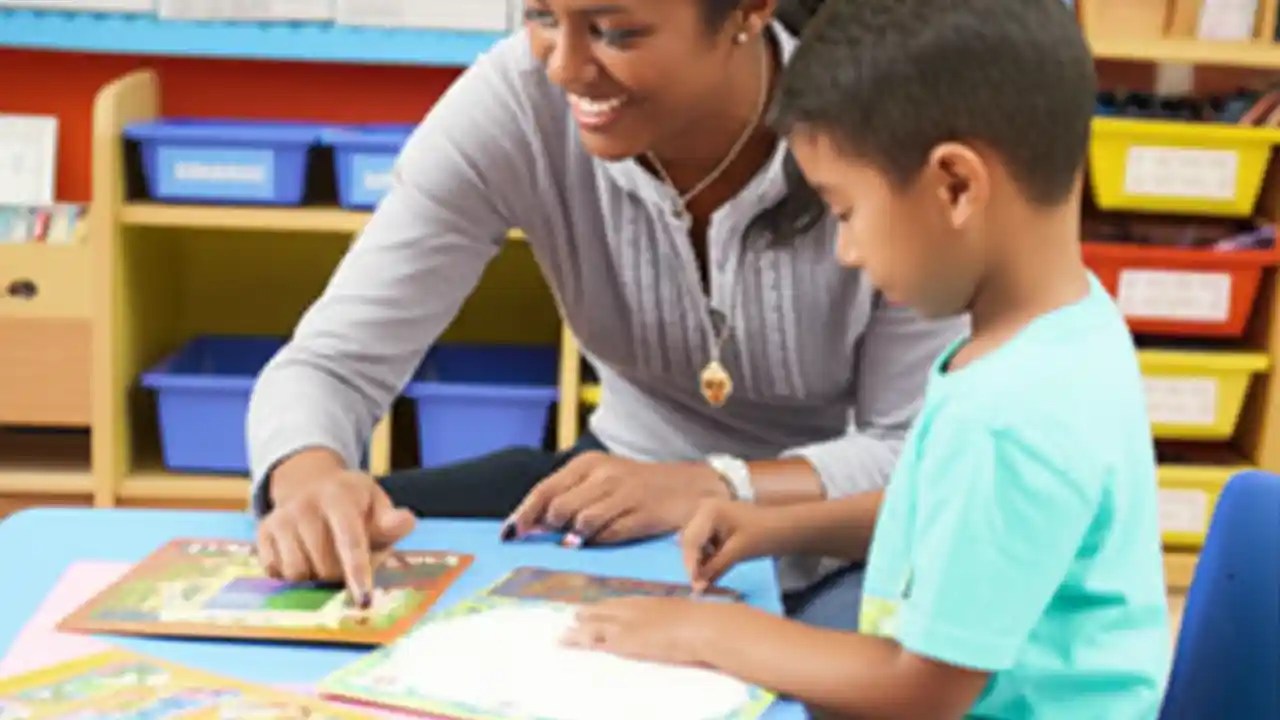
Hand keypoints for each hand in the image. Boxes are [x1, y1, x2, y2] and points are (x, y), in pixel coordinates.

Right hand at [257, 466, 415, 603]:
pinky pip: (277, 573)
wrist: (311, 483)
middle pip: (324, 566)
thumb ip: (391, 520)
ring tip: (325, 558)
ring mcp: (280, 518)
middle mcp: (305, 505)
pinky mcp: (262, 532)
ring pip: (297, 574)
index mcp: (339, 496)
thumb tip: (406, 521)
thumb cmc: (354, 503)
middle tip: (348, 564)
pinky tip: (303, 556)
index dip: (357, 572)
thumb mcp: (377, 504)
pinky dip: (292, 575)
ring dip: (314, 578)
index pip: (349, 541)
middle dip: (339, 576)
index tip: (364, 601)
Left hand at [506, 452, 730, 545]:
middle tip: (555, 540)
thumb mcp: (600, 482)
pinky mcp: (641, 512)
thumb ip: (567, 499)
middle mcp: (603, 474)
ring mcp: (623, 493)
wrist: (690, 487)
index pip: (544, 490)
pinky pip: (608, 535)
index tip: (509, 535)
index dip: (523, 515)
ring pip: (581, 524)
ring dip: (578, 538)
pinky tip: (608, 538)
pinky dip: (602, 541)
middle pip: (558, 510)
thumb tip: (531, 526)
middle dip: (552, 530)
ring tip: (586, 540)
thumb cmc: (636, 487)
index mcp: (588, 464)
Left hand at [563, 597, 740, 665]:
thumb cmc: (701, 620)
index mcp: (646, 601)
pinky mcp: (622, 642)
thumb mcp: (681, 612)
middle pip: (600, 612)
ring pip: (591, 626)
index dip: (602, 607)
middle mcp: (631, 610)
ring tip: (561, 636)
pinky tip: (569, 644)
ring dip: (576, 631)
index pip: (617, 603)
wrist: (701, 626)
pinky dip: (580, 643)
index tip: (590, 608)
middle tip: (569, 617)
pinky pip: (595, 642)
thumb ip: (671, 615)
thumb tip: (674, 620)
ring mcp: (624, 625)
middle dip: (584, 615)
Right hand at [681, 500, 782, 591]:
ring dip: (698, 562)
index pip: (690, 540)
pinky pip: (702, 543)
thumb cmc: (764, 535)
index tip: (693, 587)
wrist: (785, 527)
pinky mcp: (713, 524)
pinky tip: (712, 570)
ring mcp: (707, 515)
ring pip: (693, 544)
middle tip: (698, 587)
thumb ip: (713, 569)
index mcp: (708, 511)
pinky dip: (706, 557)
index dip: (690, 565)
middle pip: (688, 541)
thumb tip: (696, 589)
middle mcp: (703, 509)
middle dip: (692, 564)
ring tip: (705, 580)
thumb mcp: (737, 553)